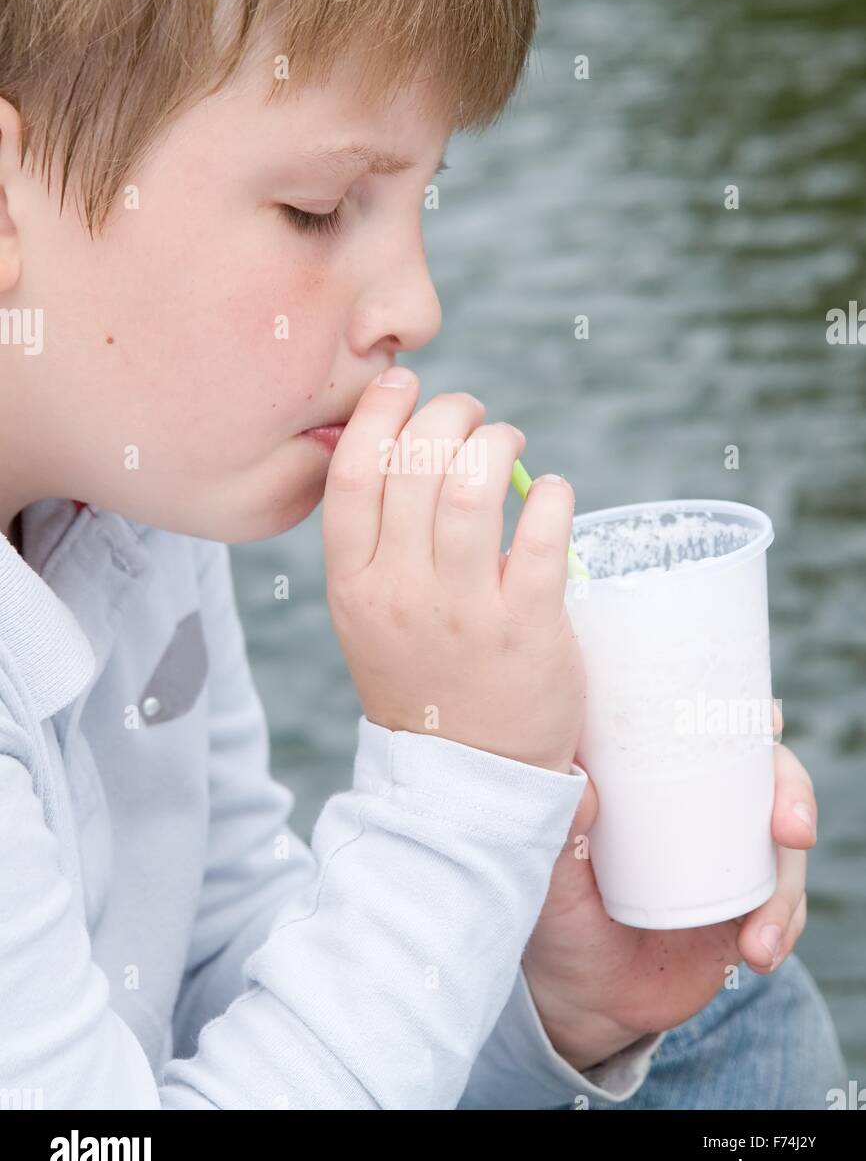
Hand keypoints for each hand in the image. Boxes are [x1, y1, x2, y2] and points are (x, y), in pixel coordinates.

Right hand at [322, 367, 584, 772]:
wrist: (467, 776)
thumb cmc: (421, 675)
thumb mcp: (368, 613)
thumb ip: (377, 540)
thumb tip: (407, 441)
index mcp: (353, 584)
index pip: (353, 474)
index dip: (378, 412)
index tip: (404, 384)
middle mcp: (401, 592)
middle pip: (417, 464)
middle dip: (450, 413)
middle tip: (472, 415)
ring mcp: (463, 611)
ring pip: (474, 486)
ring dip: (499, 441)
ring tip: (509, 444)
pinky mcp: (528, 627)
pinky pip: (542, 533)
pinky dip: (551, 494)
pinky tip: (551, 492)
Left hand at [523, 703, 814, 1069]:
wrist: (583, 997)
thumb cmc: (557, 913)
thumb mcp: (546, 867)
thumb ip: (558, 826)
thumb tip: (580, 778)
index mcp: (657, 779)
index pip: (708, 731)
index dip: (745, 715)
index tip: (766, 722)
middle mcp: (701, 809)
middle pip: (766, 778)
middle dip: (792, 795)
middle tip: (790, 833)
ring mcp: (729, 859)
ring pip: (785, 848)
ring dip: (787, 886)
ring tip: (758, 937)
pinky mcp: (746, 911)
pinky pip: (786, 909)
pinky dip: (784, 928)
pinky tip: (760, 952)